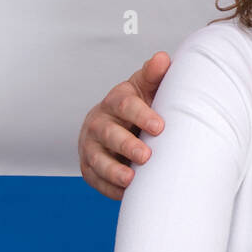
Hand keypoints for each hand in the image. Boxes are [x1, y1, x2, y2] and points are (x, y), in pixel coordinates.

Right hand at [78, 52, 170, 199]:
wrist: (117, 123)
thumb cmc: (139, 104)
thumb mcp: (146, 87)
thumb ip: (154, 74)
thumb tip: (163, 58)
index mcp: (116, 101)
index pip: (125, 105)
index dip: (141, 115)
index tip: (160, 127)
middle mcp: (99, 122)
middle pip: (109, 133)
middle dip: (126, 145)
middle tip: (146, 156)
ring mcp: (91, 145)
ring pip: (97, 158)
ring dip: (113, 170)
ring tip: (130, 179)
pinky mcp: (89, 166)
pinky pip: (95, 178)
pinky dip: (108, 187)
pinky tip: (125, 193)